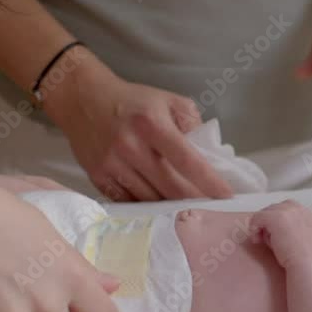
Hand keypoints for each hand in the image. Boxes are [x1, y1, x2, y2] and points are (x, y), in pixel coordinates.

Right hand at [44, 49, 232, 201]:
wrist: (83, 99)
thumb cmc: (134, 102)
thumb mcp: (169, 101)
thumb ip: (193, 125)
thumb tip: (210, 157)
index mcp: (152, 124)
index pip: (188, 161)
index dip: (210, 183)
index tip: (228, 198)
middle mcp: (130, 146)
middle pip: (171, 187)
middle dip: (196, 202)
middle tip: (214, 212)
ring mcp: (112, 165)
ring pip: (151, 200)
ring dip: (173, 208)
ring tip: (191, 211)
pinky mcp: (99, 178)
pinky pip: (131, 202)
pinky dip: (148, 207)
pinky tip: (162, 209)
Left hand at [250, 200, 311, 268]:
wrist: (307, 266)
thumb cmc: (305, 260)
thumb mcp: (302, 240)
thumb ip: (292, 231)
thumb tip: (270, 230)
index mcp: (307, 214)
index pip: (286, 210)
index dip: (277, 222)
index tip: (274, 235)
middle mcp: (298, 208)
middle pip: (274, 209)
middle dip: (268, 222)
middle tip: (264, 239)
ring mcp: (287, 211)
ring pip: (266, 213)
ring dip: (262, 226)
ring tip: (262, 241)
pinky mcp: (276, 217)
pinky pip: (257, 217)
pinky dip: (254, 227)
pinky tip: (256, 239)